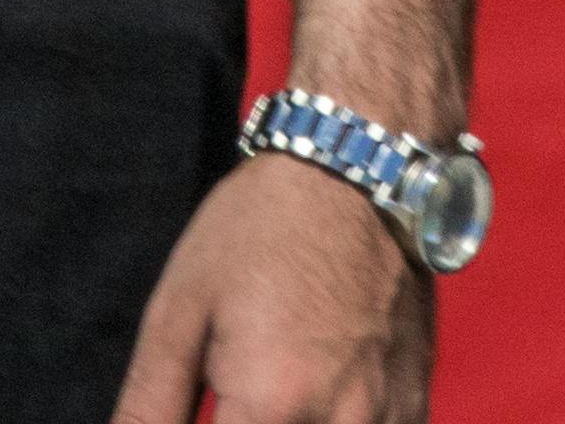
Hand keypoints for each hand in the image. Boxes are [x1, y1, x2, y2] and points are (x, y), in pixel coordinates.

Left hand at [113, 151, 430, 423]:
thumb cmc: (262, 228)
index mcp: (272, 403)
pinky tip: (312, 409)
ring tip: (269, 403)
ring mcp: (387, 414)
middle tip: (230, 406)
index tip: (205, 414)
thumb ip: (149, 405)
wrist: (359, 167)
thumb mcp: (181, 310)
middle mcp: (339, 420)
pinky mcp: (415, 400)